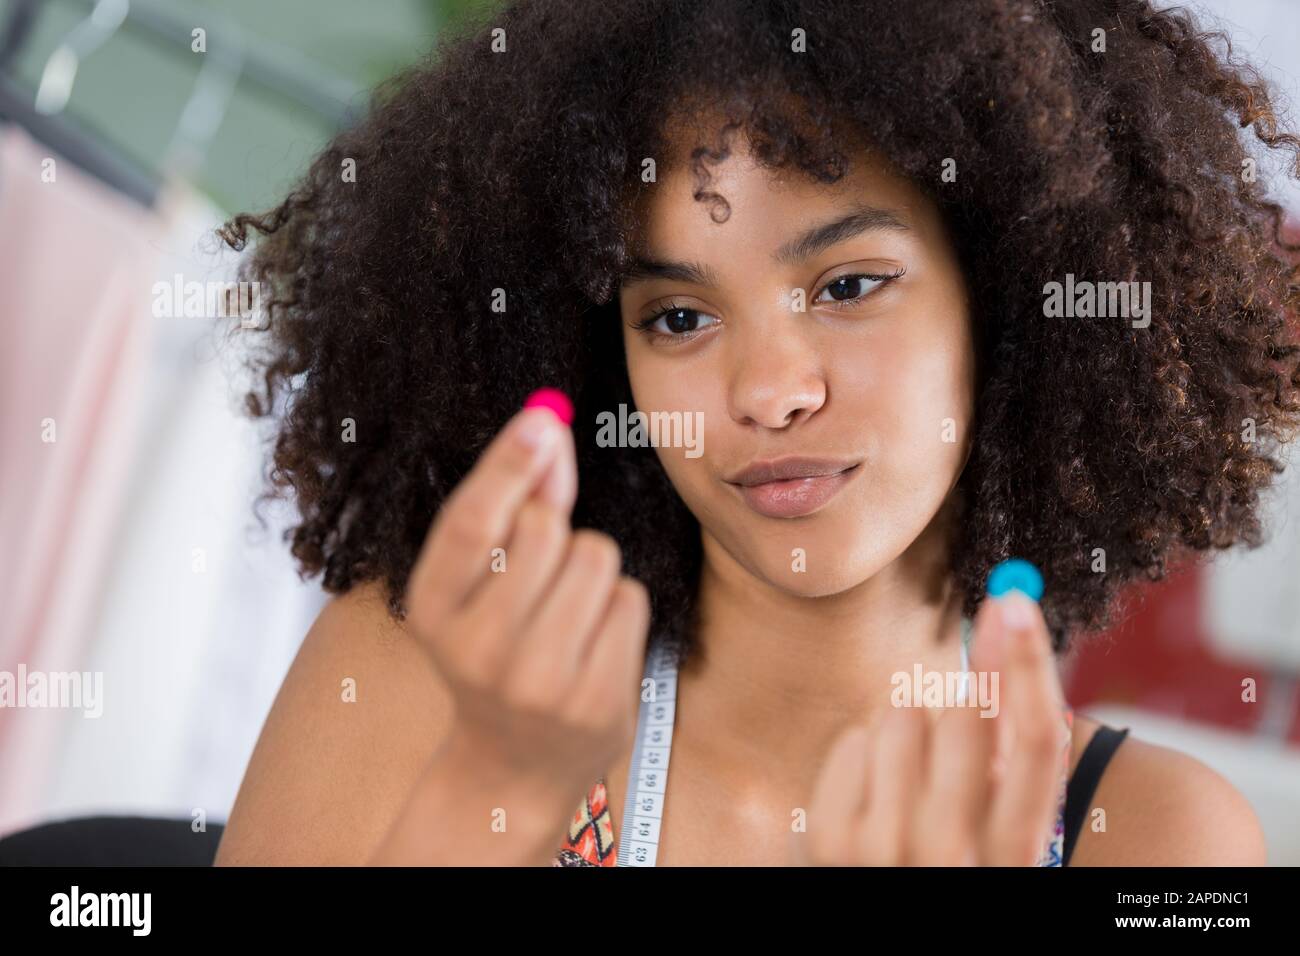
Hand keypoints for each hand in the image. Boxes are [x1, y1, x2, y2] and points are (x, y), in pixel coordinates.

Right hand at [404, 401, 650, 804]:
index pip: (470, 523)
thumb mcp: (482, 583)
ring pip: (597, 558)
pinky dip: (618, 609)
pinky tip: (591, 644)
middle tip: (541, 574)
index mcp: (431, 610)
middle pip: (548, 530)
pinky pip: (630, 600)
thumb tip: (548, 424)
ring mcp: (539, 682)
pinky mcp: (595, 701)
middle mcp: (477, 649)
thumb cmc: (497, 648)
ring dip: (592, 569)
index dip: (507, 465)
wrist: (513, 763)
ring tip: (566, 612)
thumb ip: (515, 503)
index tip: (541, 419)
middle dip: (557, 531)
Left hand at [792, 592, 1068, 865]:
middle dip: (962, 702)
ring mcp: (884, 851)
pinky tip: (873, 795)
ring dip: (909, 729)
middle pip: (964, 717)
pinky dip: (864, 752)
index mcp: (1015, 854)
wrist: (886, 927)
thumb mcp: (1001, 827)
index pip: (1038, 741)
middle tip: (956, 728)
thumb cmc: (954, 861)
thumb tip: (1010, 634)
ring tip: (912, 782)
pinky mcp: (828, 839)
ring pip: (902, 713)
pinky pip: (855, 737)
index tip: (1014, 600)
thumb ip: (1013, 754)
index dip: (1028, 664)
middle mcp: (953, 856)